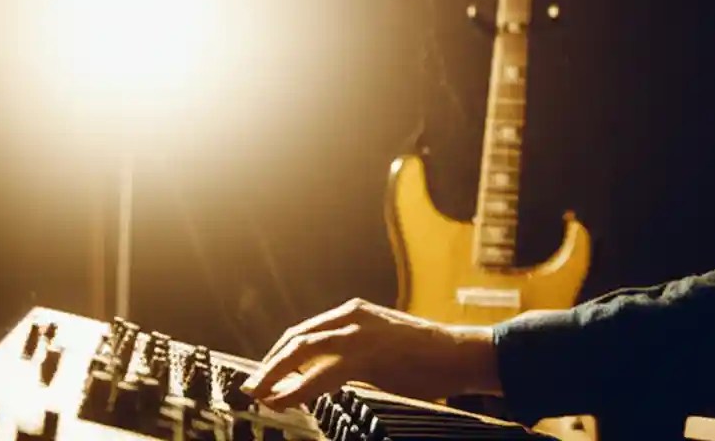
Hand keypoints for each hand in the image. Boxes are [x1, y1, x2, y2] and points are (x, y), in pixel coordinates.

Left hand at [240, 298, 499, 409]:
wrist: (461, 354)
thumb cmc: (429, 356)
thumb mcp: (384, 345)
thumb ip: (354, 353)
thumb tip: (326, 373)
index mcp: (356, 312)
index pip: (305, 332)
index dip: (280, 355)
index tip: (265, 375)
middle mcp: (353, 317)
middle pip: (296, 339)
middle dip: (269, 365)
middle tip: (252, 387)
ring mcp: (359, 333)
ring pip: (302, 351)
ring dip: (275, 375)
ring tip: (261, 395)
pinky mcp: (368, 354)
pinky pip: (323, 373)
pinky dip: (299, 388)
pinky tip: (286, 401)